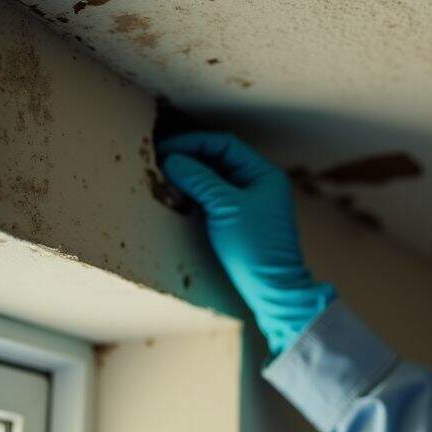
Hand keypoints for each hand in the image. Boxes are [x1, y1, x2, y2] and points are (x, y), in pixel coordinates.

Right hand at [158, 132, 334, 354]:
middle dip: (188, 159)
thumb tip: (172, 159)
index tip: (164, 149)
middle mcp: (259, 184)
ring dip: (189, 177)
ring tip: (164, 180)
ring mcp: (249, 203)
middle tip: (159, 164)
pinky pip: (213, 198)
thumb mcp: (225, 206)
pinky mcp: (239, 221)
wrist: (272, 288)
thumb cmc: (256, 247)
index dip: (192, 143)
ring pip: (213, 179)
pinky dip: (194, 194)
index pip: (224, 144)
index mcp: (264, 174)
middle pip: (217, 159)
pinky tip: (177, 197)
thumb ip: (199, 179)